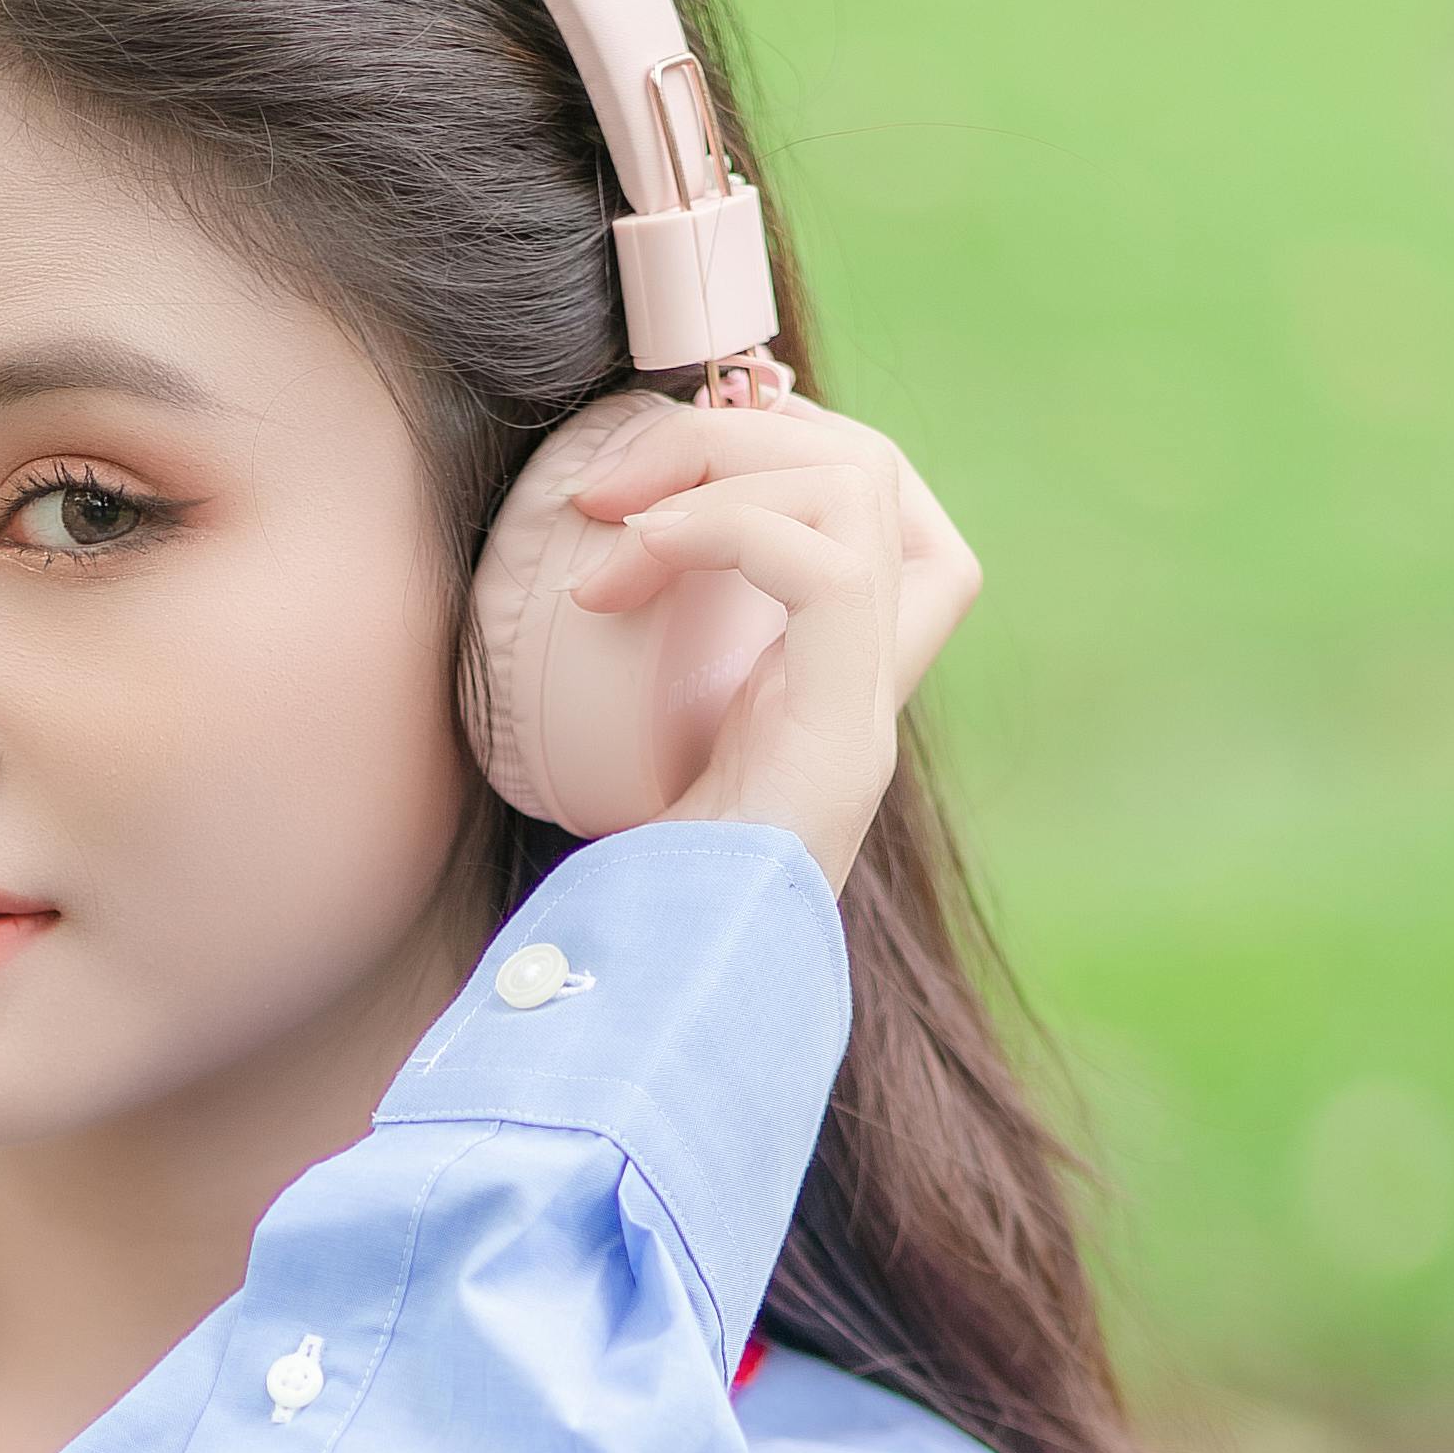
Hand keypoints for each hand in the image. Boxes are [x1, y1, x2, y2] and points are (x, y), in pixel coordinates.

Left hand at [542, 391, 976, 889]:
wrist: (643, 1019)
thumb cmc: (609, 901)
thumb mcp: (611, 748)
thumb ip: (627, 662)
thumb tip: (566, 561)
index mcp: (821, 690)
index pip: (887, 514)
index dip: (799, 438)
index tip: (689, 443)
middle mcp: (865, 694)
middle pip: (878, 473)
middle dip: (739, 432)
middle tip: (611, 476)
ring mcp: (864, 716)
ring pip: (861, 488)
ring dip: (713, 473)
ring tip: (602, 531)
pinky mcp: (845, 737)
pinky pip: (825, 562)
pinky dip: (715, 532)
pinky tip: (616, 583)